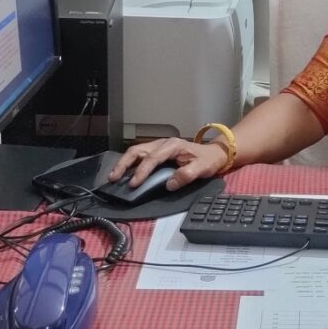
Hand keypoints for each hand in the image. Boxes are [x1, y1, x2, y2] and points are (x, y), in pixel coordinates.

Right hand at [108, 138, 228, 190]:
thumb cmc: (207, 160)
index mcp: (172, 146)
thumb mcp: (202, 169)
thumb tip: (169, 184)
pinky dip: (130, 163)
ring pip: (136, 151)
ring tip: (114, 176)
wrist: (214, 153)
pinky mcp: (158, 151)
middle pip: (138, 150)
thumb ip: (186, 176)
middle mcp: (163, 143)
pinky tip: (124, 172)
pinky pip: (141, 155)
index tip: (134, 184)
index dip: (142, 171)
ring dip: (124, 163)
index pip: (152, 158)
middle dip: (124, 164)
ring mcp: (159, 146)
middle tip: (113, 177)